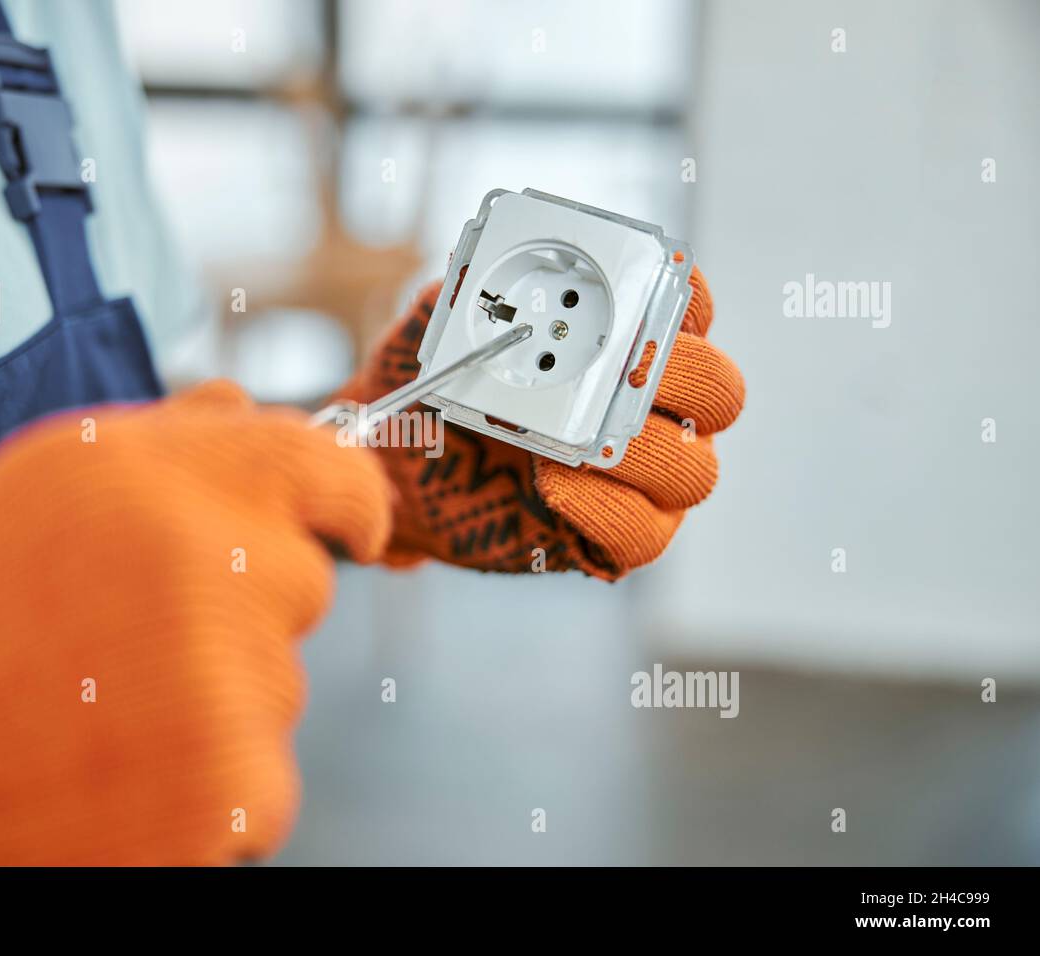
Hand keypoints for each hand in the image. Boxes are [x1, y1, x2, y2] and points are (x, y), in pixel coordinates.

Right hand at [0, 381, 390, 863]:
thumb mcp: (37, 486)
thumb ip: (165, 442)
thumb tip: (250, 409)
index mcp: (158, 477)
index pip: (333, 474)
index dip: (350, 504)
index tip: (350, 526)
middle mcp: (207, 567)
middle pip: (303, 587)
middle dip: (245, 609)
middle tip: (133, 637)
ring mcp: (227, 687)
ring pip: (278, 689)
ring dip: (215, 700)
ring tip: (98, 708)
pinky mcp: (233, 794)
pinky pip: (264, 779)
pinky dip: (208, 784)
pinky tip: (115, 775)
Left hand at [338, 267, 743, 578]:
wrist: (398, 469)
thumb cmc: (438, 388)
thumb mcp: (443, 329)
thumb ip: (468, 296)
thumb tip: (480, 274)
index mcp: (629, 343)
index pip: (691, 313)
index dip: (686, 299)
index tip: (650, 290)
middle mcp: (651, 408)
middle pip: (718, 393)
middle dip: (686, 379)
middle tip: (628, 372)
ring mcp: (639, 477)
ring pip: (694, 471)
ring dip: (645, 451)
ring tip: (577, 444)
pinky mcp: (611, 535)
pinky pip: (644, 535)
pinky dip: (607, 510)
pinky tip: (556, 485)